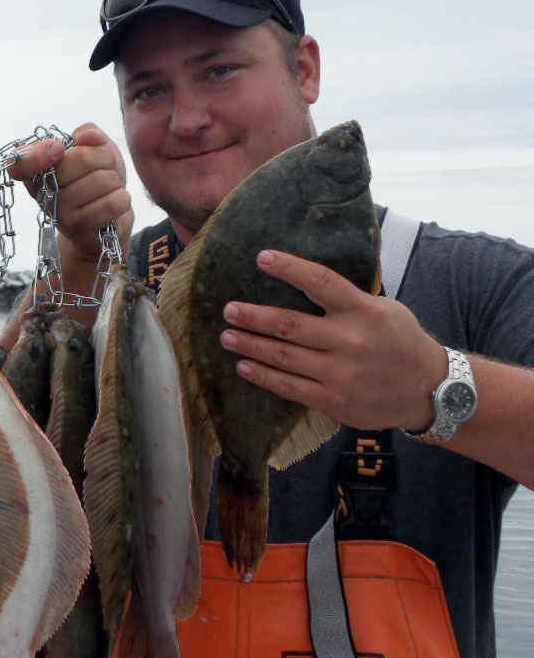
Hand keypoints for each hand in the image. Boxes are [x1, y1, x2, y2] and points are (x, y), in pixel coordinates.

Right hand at [6, 123, 133, 264]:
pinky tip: (113, 204)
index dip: (38, 154)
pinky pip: (112, 202)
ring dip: (115, 181)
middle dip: (105, 158)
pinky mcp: (80, 227)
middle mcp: (43, 193)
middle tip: (102, 169)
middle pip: (82, 158)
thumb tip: (87, 136)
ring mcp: (60, 212)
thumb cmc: (96, 181)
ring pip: (103, 180)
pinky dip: (122, 199)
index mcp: (37, 171)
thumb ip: (89, 133)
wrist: (107, 220)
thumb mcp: (95, 149)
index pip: (21, 163)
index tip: (58, 148)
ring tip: (107, 190)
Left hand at [218, 249, 444, 430]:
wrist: (429, 390)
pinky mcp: (334, 399)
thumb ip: (349, 299)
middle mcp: (350, 340)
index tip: (262, 258)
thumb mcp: (386, 310)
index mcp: (363, 311)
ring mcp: (340, 373)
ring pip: (283, 357)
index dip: (290, 268)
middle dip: (253, 316)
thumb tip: (307, 281)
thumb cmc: (401, 343)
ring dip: (250, 346)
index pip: (321, 282)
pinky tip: (244, 367)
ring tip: (227, 337)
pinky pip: (289, 387)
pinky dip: (262, 376)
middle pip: (289, 325)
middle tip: (228, 310)